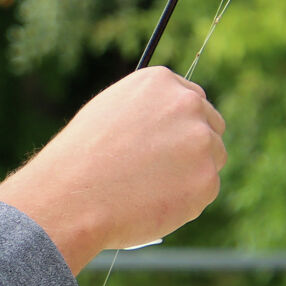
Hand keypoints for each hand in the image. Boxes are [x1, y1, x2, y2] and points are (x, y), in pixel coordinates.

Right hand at [0, 67, 225, 272]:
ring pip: (212, 161)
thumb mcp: (109, 113)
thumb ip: (146, 112)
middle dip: (196, 147)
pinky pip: (204, 192)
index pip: (193, 100)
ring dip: (191, 175)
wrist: (73, 196)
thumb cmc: (80, 159)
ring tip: (148, 189)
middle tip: (168, 170)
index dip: (183, 124)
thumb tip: (167, 127)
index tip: (174, 141)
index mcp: (160, 81)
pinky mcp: (207, 180)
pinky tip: (151, 203)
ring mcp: (201, 141)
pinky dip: (185, 202)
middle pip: (212, 127)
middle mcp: (187, 104)